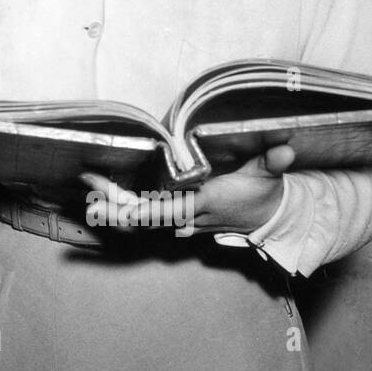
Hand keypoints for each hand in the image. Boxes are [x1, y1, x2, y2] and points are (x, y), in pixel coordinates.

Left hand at [80, 144, 294, 236]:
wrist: (270, 219)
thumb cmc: (263, 192)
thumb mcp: (268, 175)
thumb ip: (272, 162)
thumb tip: (284, 150)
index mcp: (204, 202)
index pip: (166, 208)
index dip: (139, 207)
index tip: (115, 201)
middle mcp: (188, 215)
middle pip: (143, 213)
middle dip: (113, 201)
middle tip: (87, 181)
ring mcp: (182, 220)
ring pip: (142, 216)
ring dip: (114, 203)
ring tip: (88, 182)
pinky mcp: (179, 218)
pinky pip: (147, 214)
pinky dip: (124, 206)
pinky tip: (102, 195)